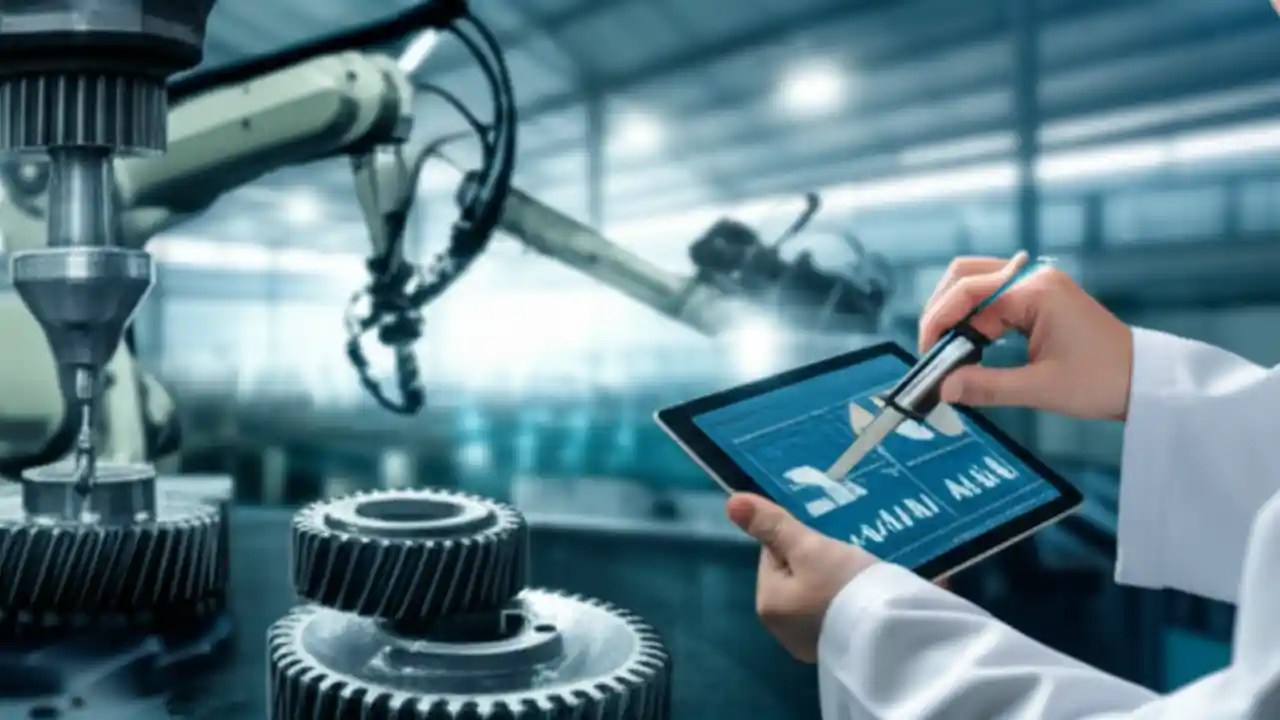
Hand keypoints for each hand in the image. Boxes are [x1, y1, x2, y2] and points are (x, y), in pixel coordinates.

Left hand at [726, 493, 877, 662]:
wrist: (891, 634)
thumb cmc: (846, 586)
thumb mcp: (809, 547)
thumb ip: (772, 525)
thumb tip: (732, 502)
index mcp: (767, 602)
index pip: (772, 553)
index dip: (799, 542)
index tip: (825, 547)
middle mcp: (778, 628)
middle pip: (791, 576)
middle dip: (813, 564)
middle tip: (844, 564)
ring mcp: (804, 643)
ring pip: (809, 595)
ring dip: (827, 583)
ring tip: (854, 579)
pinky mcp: (829, 650)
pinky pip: (826, 614)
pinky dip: (838, 604)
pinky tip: (857, 600)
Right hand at [918, 254, 1133, 419]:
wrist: (1143, 381)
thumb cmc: (1101, 382)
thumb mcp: (1040, 388)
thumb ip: (987, 386)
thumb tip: (944, 387)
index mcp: (1035, 291)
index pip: (968, 296)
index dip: (939, 324)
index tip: (927, 357)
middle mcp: (1034, 278)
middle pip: (964, 275)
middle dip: (940, 310)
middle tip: (930, 349)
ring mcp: (1037, 284)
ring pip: (975, 281)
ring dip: (954, 310)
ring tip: (946, 347)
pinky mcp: (1039, 297)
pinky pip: (992, 295)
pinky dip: (972, 315)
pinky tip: (969, 343)